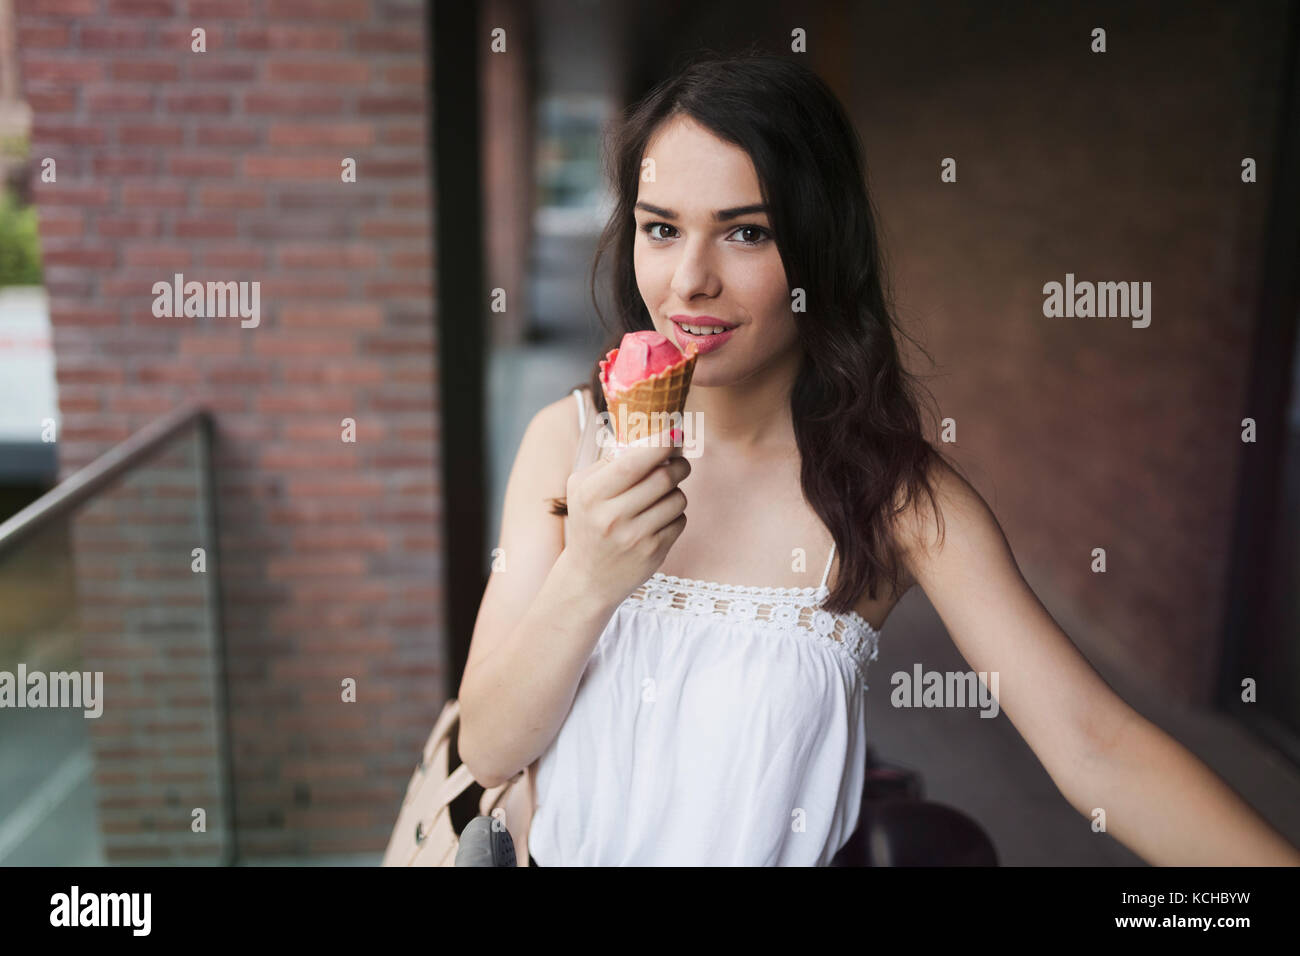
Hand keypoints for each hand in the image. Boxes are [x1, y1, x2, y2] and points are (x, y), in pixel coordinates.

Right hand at [562, 428, 688, 602]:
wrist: (589, 577)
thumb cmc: (589, 522)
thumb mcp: (582, 489)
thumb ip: (610, 461)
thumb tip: (651, 435)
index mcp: (591, 495)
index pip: (634, 462)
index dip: (660, 444)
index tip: (674, 433)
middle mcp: (612, 517)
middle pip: (664, 477)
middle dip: (679, 464)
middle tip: (680, 461)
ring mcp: (634, 537)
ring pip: (677, 499)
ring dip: (677, 492)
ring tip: (664, 495)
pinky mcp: (654, 552)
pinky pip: (680, 521)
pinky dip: (675, 515)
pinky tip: (659, 519)